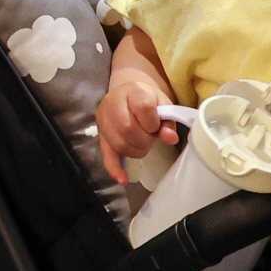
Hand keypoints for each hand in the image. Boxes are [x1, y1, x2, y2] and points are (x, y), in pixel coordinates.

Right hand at [95, 56, 175, 183]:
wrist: (128, 93)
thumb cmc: (148, 99)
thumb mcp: (163, 103)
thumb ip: (168, 121)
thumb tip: (170, 138)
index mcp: (133, 91)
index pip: (143, 108)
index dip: (153, 122)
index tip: (156, 125)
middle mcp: (113, 103)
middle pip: (127, 128)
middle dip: (145, 139)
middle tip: (150, 137)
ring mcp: (103, 120)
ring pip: (118, 143)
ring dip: (135, 150)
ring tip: (142, 144)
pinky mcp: (100, 135)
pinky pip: (106, 154)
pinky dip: (115, 168)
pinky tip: (123, 179)